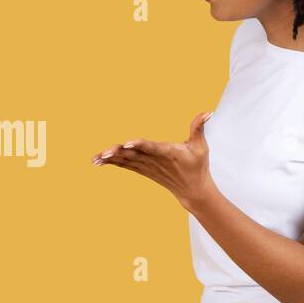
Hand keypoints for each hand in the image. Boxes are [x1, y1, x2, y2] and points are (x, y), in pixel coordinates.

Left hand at [92, 111, 214, 211]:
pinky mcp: (143, 170)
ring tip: (95, 158)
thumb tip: (207, 112)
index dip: (139, 145)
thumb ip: (199, 127)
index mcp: (168, 153)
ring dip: (111, 159)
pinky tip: (98, 161)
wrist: (192, 190)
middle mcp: (155, 161)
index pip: (152, 148)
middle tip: (104, 152)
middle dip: (118, 153)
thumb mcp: (201, 147)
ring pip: (127, 161)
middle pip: (134, 155)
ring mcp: (147, 167)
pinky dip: (112, 162)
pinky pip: (125, 166)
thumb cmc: (197, 166)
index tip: (127, 143)